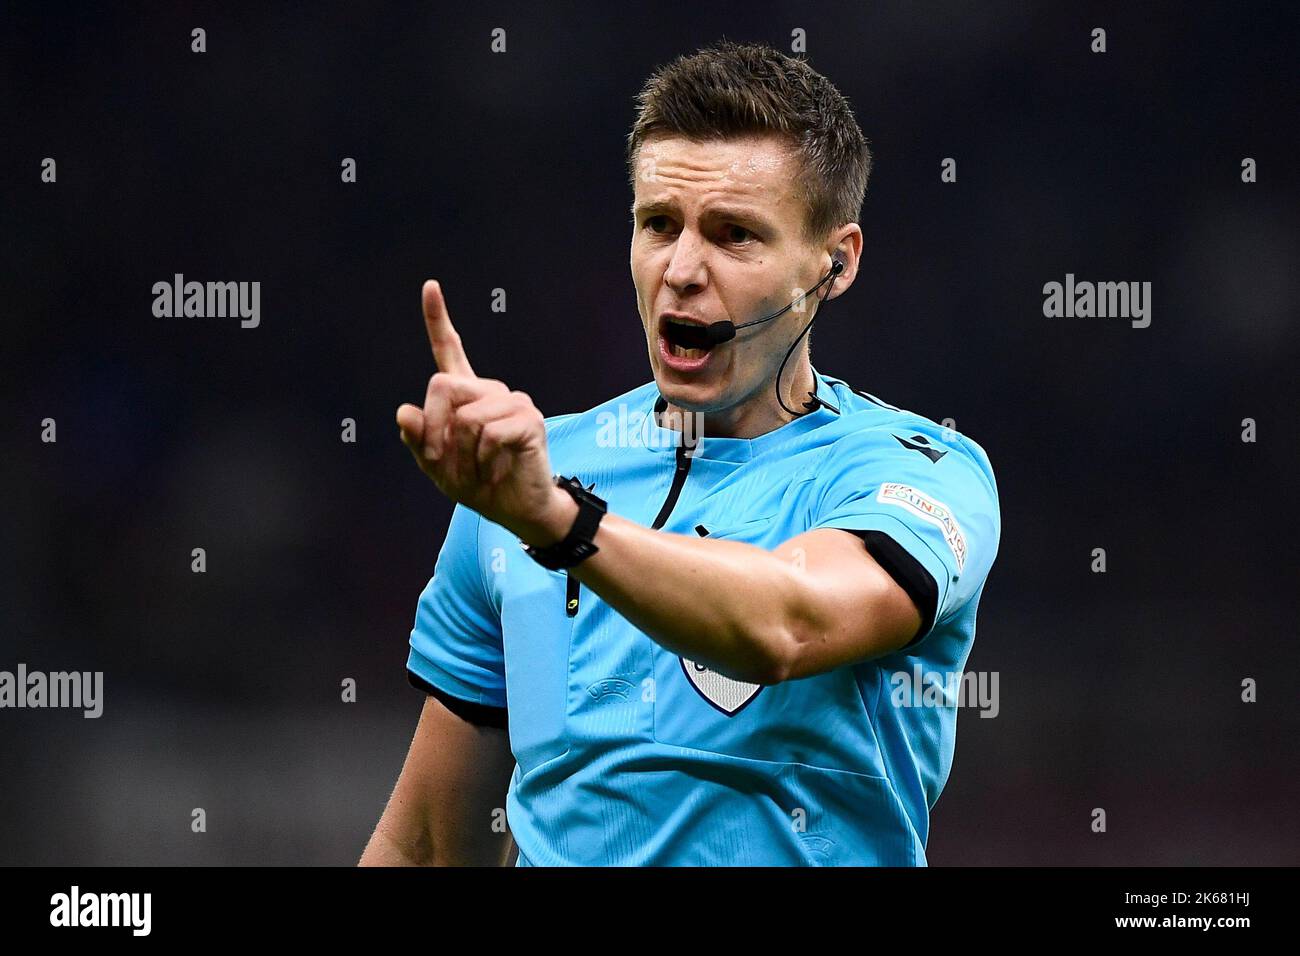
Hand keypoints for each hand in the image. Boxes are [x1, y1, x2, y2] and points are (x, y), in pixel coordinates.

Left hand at [396, 280, 575, 544]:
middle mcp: (490, 390)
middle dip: (437, 432)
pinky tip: (497, 468)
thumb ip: (418, 440)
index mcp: (466, 395)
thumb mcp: (436, 466)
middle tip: (452, 462)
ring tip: (481, 469)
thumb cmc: (478, 483)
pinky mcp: (529, 419)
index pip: (449, 350)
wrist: (516, 508)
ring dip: (463, 455)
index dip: (437, 320)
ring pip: (465, 418)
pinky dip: (484, 461)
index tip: (430, 285)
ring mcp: (513, 401)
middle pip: (441, 388)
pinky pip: (489, 434)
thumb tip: (404, 412)